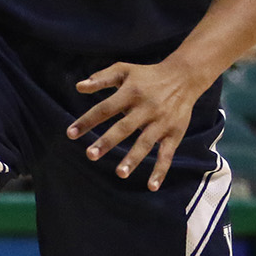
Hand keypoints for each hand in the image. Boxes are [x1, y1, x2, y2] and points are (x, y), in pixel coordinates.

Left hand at [67, 58, 212, 191]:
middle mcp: (146, 108)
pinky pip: (167, 154)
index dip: (87, 121)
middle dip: (107, 142)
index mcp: (130, 93)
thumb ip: (101, 78)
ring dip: (133, 158)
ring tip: (120, 173)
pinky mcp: (174, 133)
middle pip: (124, 127)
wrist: (184, 77)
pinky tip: (151, 186)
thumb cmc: (147, 75)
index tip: (70, 134)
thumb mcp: (124, 70)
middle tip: (90, 155)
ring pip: (146, 143)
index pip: (104, 109)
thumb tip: (78, 86)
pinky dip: (160, 170)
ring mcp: (161, 123)